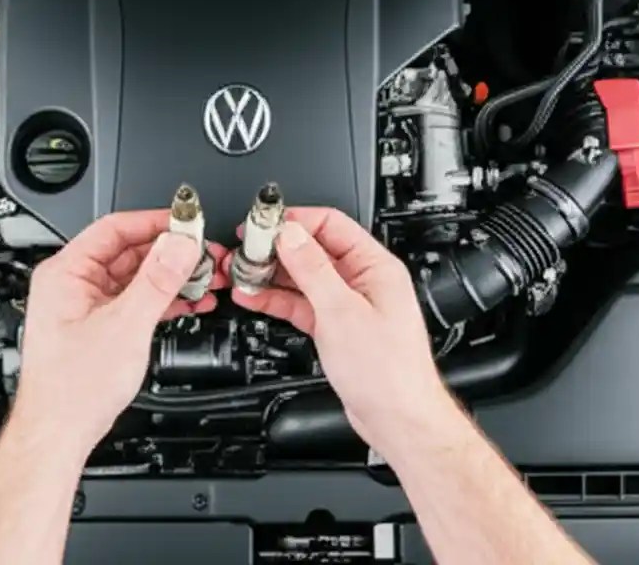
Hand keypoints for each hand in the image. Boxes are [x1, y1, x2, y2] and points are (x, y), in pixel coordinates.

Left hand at [14, 210, 227, 452]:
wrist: (60, 433)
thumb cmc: (72, 388)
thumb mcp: (125, 325)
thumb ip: (156, 281)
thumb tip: (178, 244)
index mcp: (66, 273)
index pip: (115, 228)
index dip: (155, 223)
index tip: (187, 224)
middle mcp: (73, 285)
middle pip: (130, 252)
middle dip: (170, 253)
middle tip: (204, 254)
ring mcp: (87, 305)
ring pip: (137, 277)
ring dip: (171, 278)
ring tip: (204, 279)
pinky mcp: (100, 326)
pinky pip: (136, 300)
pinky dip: (163, 300)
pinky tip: (189, 302)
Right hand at [228, 208, 453, 458]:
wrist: (397, 418)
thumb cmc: (389, 372)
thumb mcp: (342, 312)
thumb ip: (313, 270)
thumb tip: (290, 234)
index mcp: (375, 267)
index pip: (330, 224)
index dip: (294, 221)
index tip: (263, 225)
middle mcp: (362, 281)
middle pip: (312, 250)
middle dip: (277, 249)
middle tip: (245, 251)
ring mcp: (347, 304)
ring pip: (303, 278)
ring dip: (271, 275)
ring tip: (241, 273)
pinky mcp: (335, 326)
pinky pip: (301, 303)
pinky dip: (277, 300)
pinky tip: (254, 297)